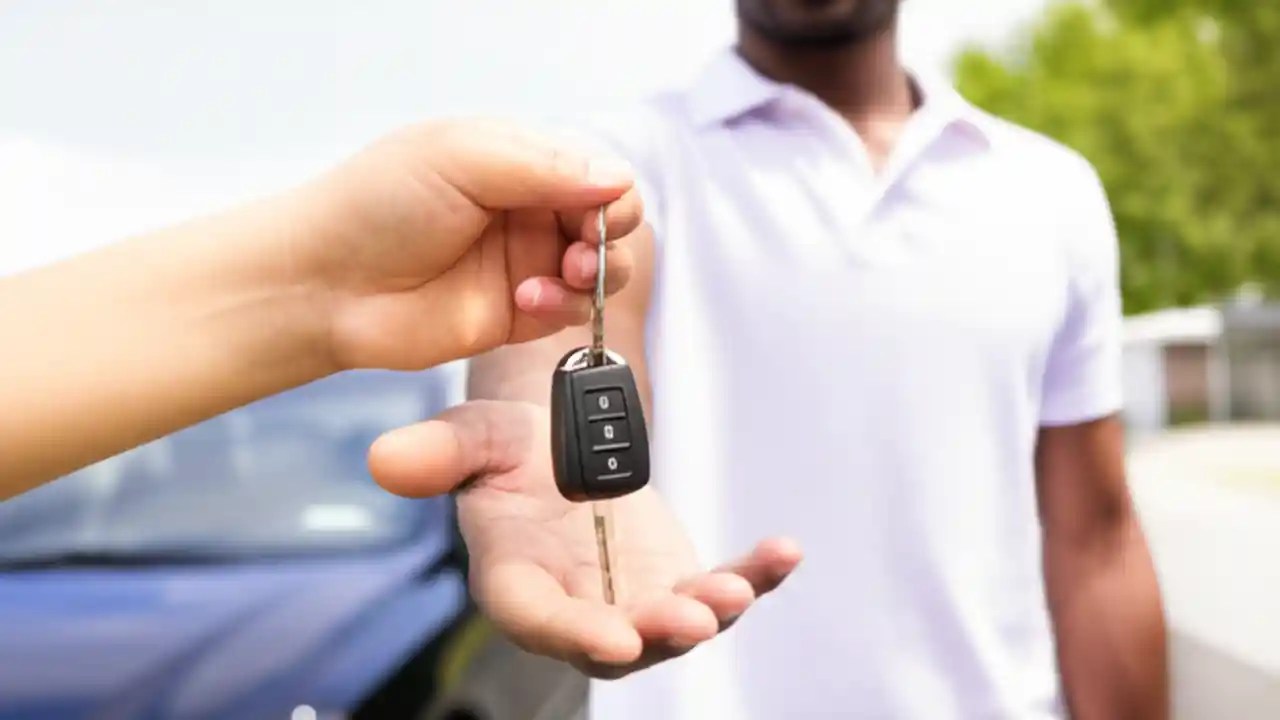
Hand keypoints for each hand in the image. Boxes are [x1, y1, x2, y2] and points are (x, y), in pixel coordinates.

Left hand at [296, 120, 641, 371]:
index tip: (602, 208)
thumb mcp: (461, 158)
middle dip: (608, 234)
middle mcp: (527, 211)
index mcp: (517, 161)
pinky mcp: (517, 316)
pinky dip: (564, 307)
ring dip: (594, 272)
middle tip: (585, 247)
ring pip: (600, 270)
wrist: (324, 283)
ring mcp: (524, 263)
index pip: (594, 170)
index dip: (610, 190)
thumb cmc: (377, 204)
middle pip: (607, 221)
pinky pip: (570, 313)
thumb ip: (544, 166)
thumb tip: (618, 178)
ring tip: (562, 273)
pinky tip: (527, 299)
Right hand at [367, 401, 802, 678]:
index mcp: (517, 578)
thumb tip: (386, 458)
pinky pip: (721, 584)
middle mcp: (577, 603)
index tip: (614, 638)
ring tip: (740, 586)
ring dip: (710, 611)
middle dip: (657, 634)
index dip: (573, 634)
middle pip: (617, 640)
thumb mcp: (477, 436)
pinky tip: (784, 552)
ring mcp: (631, 597)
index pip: (539, 619)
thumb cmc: (510, 449)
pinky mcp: (676, 577)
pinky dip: (756, 575)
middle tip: (692, 616)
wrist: (558, 443)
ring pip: (674, 624)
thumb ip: (442, 451)